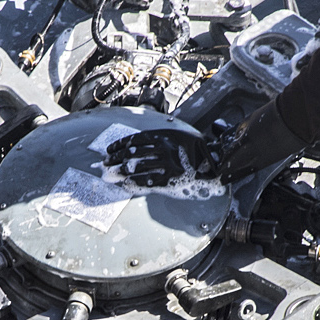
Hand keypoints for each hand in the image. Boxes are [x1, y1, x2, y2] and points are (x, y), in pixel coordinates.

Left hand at [106, 128, 220, 186]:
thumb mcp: (178, 136)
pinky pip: (146, 181)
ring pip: (136, 167)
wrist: (214, 164)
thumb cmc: (195, 149)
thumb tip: (136, 144)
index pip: (134, 139)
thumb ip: (159, 138)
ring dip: (120, 171)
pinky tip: (125, 183)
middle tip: (105, 164)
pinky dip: (133, 182)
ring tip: (112, 174)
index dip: (118, 145)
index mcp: (164, 135)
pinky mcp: (170, 179)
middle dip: (114, 159)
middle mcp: (163, 148)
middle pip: (131, 153)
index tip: (109, 150)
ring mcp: (166, 164)